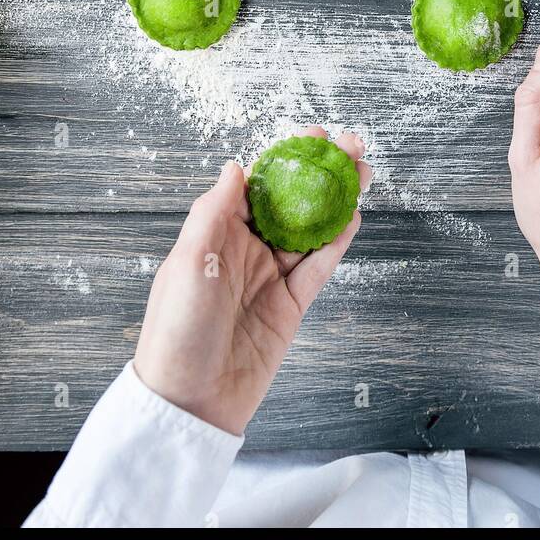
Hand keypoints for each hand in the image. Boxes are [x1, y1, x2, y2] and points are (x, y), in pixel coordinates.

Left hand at [134, 126, 369, 434]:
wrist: (190, 402)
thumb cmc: (177, 331)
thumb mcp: (187, 262)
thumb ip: (214, 211)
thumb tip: (235, 166)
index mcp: (216, 234)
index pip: (257, 183)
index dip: (286, 157)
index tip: (314, 137)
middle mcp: (245, 250)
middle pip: (291, 201)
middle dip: (321, 174)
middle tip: (351, 149)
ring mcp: (270, 277)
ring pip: (311, 229)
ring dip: (337, 201)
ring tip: (363, 174)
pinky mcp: (290, 306)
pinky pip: (318, 267)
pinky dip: (337, 242)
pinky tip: (353, 217)